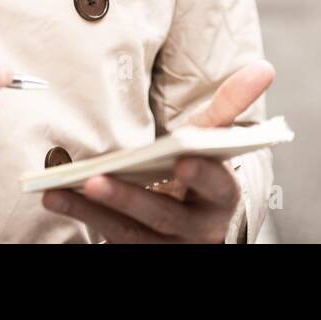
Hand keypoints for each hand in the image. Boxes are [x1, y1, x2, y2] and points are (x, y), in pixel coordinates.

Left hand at [41, 59, 274, 242]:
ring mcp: (169, 246)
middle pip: (163, 215)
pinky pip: (111, 240)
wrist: (203, 226)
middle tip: (95, 180)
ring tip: (58, 192)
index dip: (202, 175)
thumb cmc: (203, 172)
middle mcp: (199, 229)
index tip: (182, 159)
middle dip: (129, 198)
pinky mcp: (142, 253)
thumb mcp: (217, 143)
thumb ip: (232, 107)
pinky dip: (83, 219)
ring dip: (92, 212)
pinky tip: (55, 198)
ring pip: (130, 234)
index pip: (217, 186)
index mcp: (223, 196)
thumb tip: (265, 66)